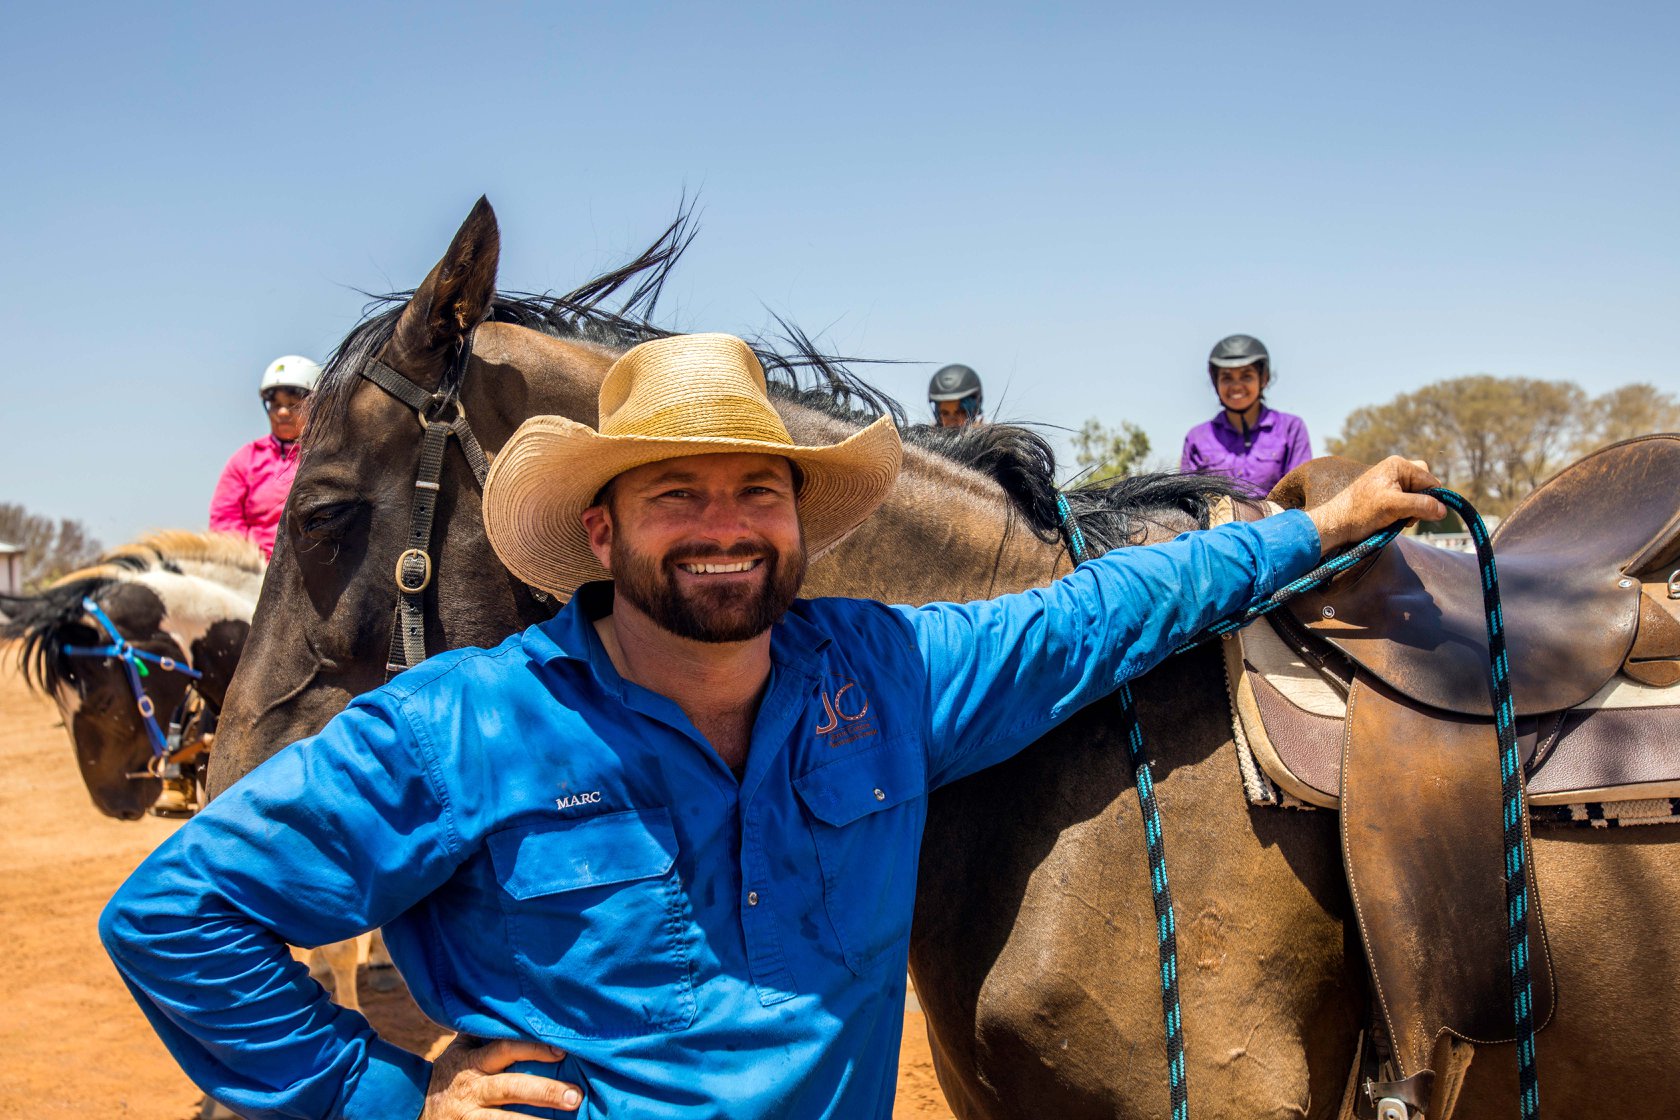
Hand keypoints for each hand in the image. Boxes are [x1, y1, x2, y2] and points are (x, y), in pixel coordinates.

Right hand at [421, 1036, 582, 1117]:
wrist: (413, 1109)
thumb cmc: (450, 1074)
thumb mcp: (460, 1051)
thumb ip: (483, 1032)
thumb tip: (514, 1005)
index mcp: (472, 1063)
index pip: (505, 1050)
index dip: (533, 1048)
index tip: (561, 1050)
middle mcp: (472, 1089)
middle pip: (511, 1088)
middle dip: (545, 1092)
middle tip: (576, 1096)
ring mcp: (469, 1116)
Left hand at [1306, 457, 1446, 555]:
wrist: (1336, 524)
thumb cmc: (1360, 512)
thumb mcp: (1393, 507)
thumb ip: (1420, 505)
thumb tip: (1443, 510)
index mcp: (1399, 465)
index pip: (1431, 481)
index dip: (1431, 499)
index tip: (1420, 515)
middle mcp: (1396, 471)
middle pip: (1425, 488)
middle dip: (1420, 504)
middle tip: (1406, 517)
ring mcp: (1391, 484)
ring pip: (1417, 498)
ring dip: (1412, 512)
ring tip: (1395, 520)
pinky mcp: (1387, 497)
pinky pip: (1407, 505)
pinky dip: (1404, 515)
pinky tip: (1391, 521)